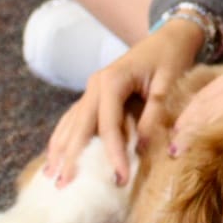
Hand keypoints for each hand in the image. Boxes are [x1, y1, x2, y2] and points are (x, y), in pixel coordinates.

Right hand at [42, 19, 202, 187]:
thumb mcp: (169, 84)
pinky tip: (54, 156)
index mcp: (112, 80)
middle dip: (72, 157)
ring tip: (51, 177)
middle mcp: (95, 84)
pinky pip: (74, 119)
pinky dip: (63, 137)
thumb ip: (154, 113)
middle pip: (80, 126)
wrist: (169, 37)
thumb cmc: (171, 58)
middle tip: (64, 185)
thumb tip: (140, 147)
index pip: (108, 125)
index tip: (119, 178)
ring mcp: (92, 89)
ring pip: (71, 123)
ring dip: (60, 150)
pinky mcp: (94, 95)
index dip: (112, 154)